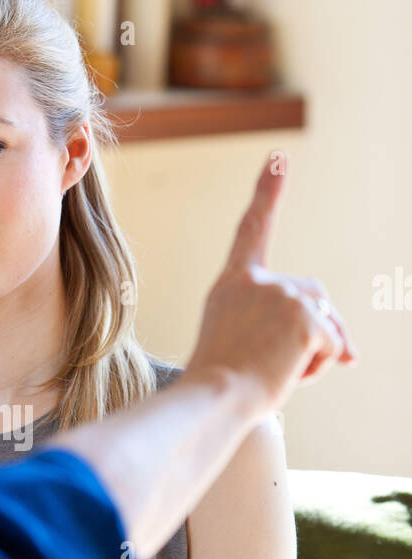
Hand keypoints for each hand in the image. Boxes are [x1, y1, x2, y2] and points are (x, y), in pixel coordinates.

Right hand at [186, 153, 356, 414]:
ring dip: (314, 354)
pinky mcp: (305, 317)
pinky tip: (288, 375)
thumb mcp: (237, 343)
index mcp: (232, 284)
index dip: (267, 193)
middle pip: (312, 297)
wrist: (214, 399)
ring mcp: (283, 295)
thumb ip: (277, 326)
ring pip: (326, 322)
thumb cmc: (220, 385)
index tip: (278, 159)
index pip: (252, 230)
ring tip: (276, 374)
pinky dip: (319, 367)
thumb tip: (345, 348)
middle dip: (319, 330)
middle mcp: (258, 281)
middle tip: (289, 369)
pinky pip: (333, 345)